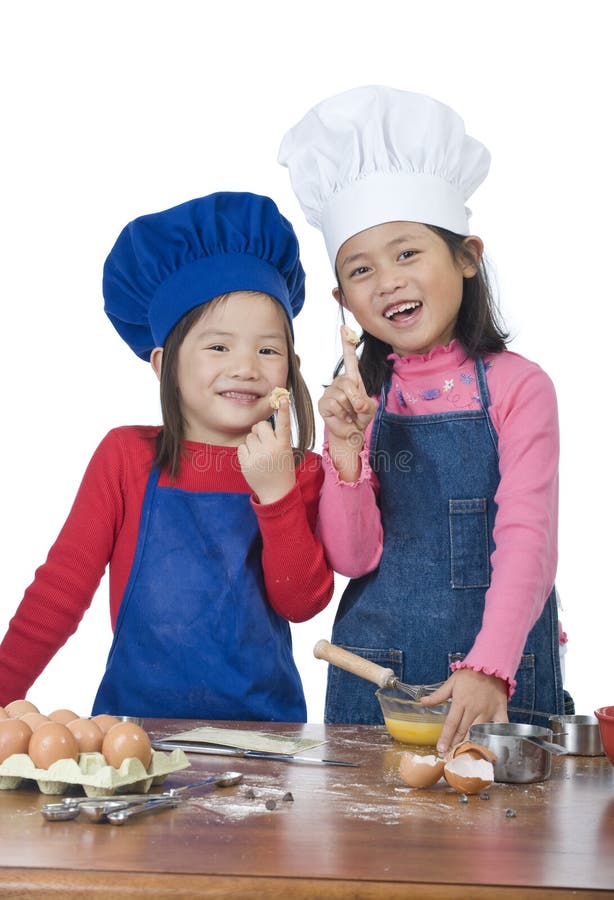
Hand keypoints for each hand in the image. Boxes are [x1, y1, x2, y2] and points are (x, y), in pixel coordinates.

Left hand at [237, 397, 295, 503]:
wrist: (277, 492)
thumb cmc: (281, 468)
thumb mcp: (285, 451)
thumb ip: (276, 437)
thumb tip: (259, 426)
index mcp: (284, 445)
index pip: (284, 424)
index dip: (284, 410)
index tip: (283, 397)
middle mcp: (271, 449)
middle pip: (261, 426)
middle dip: (261, 431)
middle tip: (266, 443)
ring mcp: (258, 456)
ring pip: (250, 437)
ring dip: (253, 443)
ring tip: (261, 456)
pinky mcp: (247, 463)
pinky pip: (242, 447)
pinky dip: (246, 452)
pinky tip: (254, 461)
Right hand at [318, 326, 375, 480]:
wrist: (351, 432)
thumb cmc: (360, 417)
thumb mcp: (369, 408)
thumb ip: (365, 403)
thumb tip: (357, 405)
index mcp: (353, 379)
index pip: (349, 358)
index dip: (346, 343)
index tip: (345, 328)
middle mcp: (340, 382)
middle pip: (349, 383)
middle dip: (357, 399)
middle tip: (359, 410)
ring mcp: (330, 391)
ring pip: (342, 397)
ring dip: (350, 411)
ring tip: (350, 415)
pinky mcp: (323, 403)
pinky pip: (334, 406)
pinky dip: (342, 417)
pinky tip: (343, 419)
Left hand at [421, 669, 508, 754]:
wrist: (491, 664)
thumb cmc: (470, 674)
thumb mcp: (451, 682)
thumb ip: (438, 695)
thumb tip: (423, 701)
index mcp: (460, 702)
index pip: (451, 724)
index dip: (445, 738)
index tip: (441, 750)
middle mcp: (474, 709)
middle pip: (463, 731)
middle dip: (455, 746)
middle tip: (449, 758)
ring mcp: (488, 711)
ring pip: (479, 732)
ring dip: (472, 744)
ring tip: (465, 756)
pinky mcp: (500, 711)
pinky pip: (500, 727)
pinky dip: (497, 737)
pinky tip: (493, 749)